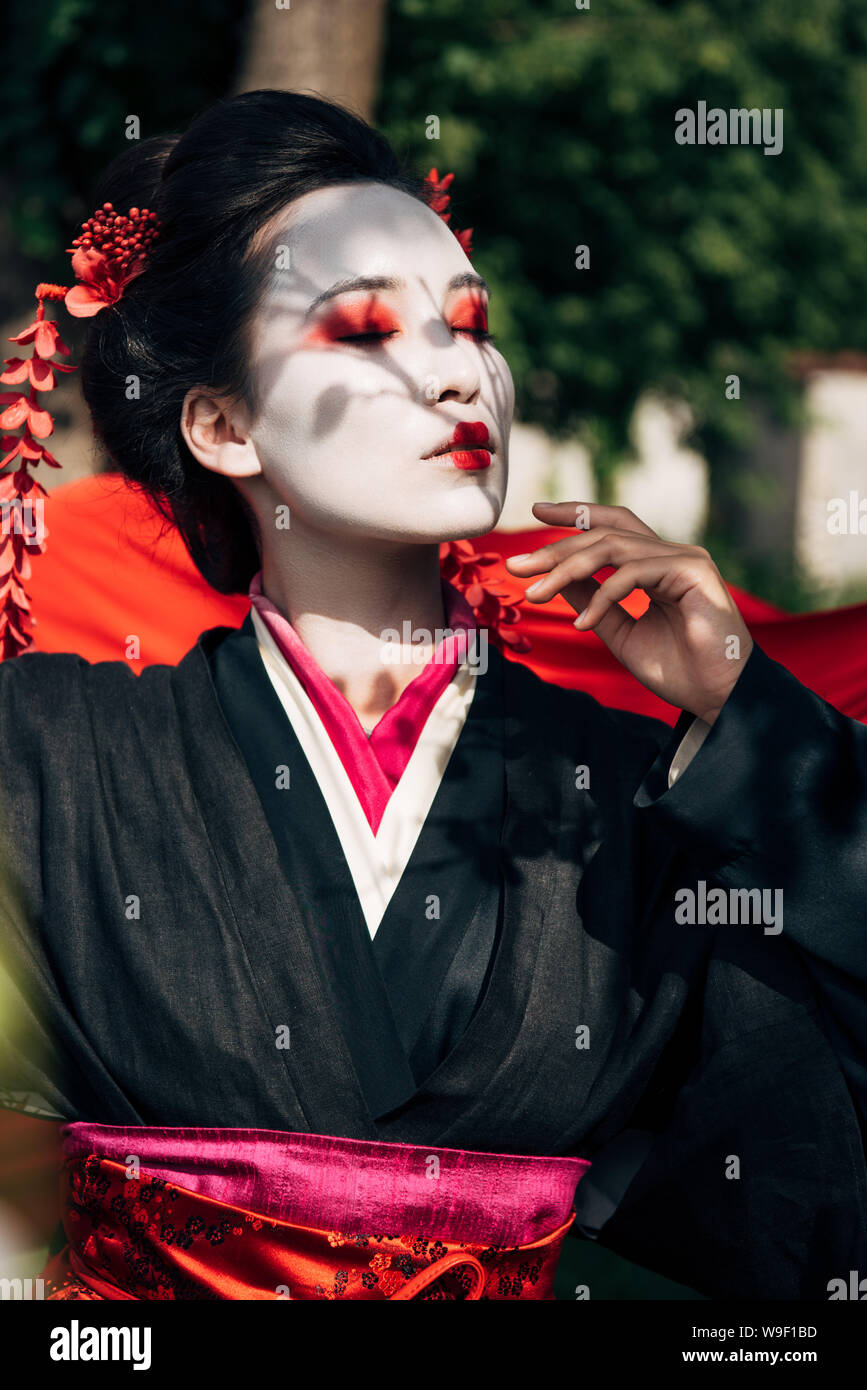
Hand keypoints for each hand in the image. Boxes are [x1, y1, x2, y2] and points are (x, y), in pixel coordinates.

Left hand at [506, 501, 753, 723]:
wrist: (718, 697)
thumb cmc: (678, 669)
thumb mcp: (619, 631)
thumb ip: (592, 600)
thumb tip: (556, 576)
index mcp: (657, 564)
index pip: (612, 525)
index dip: (575, 514)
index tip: (536, 511)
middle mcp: (672, 554)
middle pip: (605, 533)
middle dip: (555, 548)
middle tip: (516, 566)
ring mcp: (686, 558)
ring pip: (613, 548)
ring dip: (567, 569)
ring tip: (536, 594)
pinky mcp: (694, 571)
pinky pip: (634, 574)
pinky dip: (602, 597)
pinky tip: (583, 624)